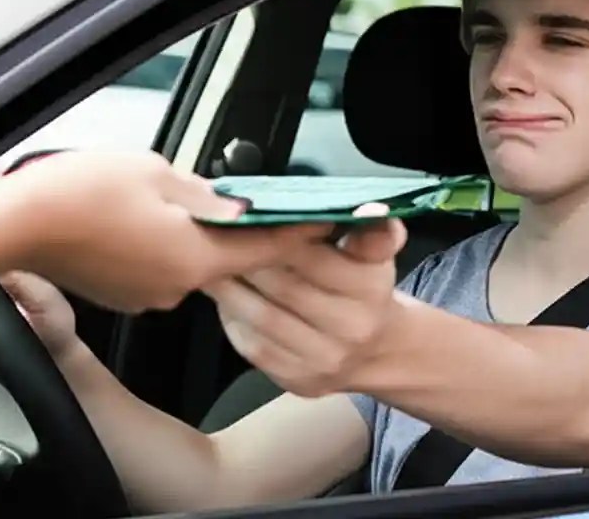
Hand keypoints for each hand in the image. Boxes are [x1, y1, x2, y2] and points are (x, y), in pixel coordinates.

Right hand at [0, 151, 332, 312]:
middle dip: (237, 228)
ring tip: (169, 196)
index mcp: (194, 258)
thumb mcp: (154, 173)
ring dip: (192, 232)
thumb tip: (233, 205)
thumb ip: (203, 194)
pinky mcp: (121, 294)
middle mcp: (175, 286)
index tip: (325, 223)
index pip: (266, 249)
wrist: (12, 226)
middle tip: (244, 197)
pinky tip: (140, 216)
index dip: (298, 233)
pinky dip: (161, 244)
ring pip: (189, 259)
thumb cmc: (77, 193)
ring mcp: (146, 295)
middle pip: (227, 256)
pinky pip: (158, 266)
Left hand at [203, 204, 408, 397]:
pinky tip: (222, 295)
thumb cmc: (365, 288)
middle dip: (246, 260)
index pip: (314, 258)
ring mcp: (324, 358)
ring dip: (229, 288)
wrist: (379, 351)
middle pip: (283, 286)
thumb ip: (371, 230)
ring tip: (209, 262)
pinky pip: (253, 345)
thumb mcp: (376, 255)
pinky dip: (232, 317)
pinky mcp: (299, 380)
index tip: (250, 219)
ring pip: (262, 317)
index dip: (278, 239)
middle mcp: (351, 326)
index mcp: (370, 286)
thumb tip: (371, 208)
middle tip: (216, 236)